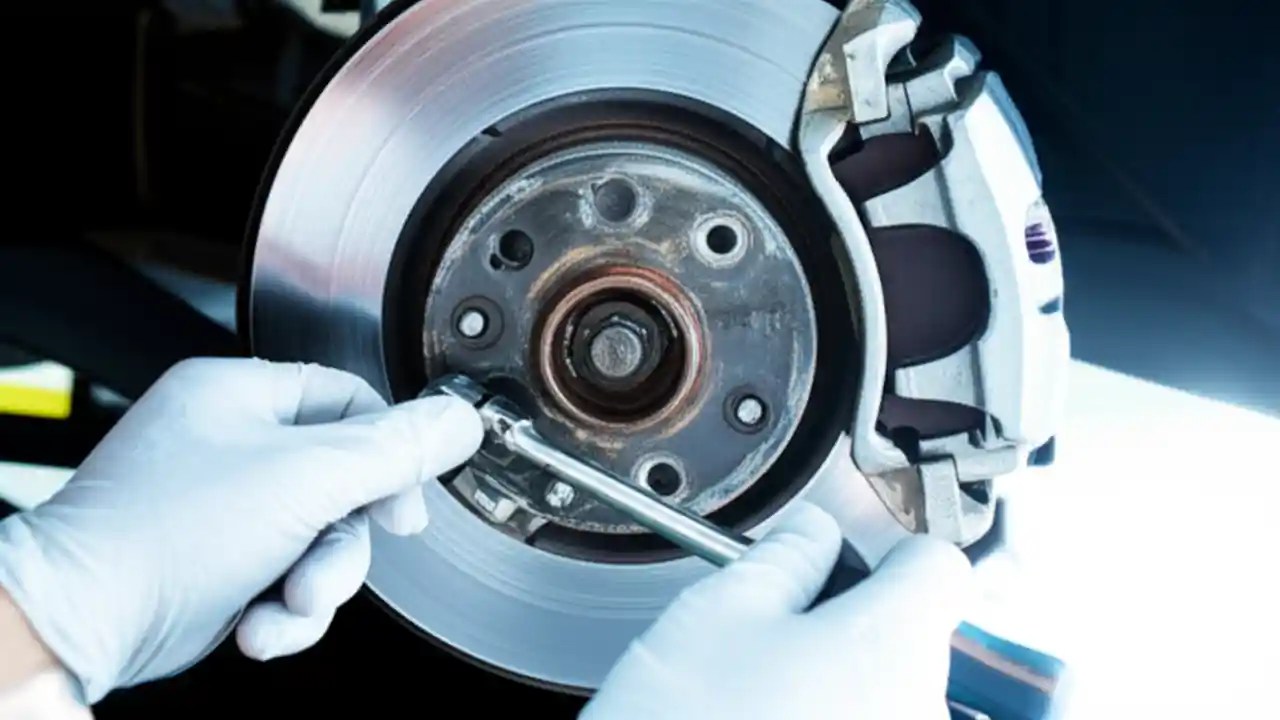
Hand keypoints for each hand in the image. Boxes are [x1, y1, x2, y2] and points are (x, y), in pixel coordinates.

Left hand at [0, 358, 481, 702]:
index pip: (349, 400)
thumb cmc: (165, 534)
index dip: (387, 453)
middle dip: (343, 542)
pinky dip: (282, 609)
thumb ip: (394, 449)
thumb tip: (460, 418)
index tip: (403, 501)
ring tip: (286, 604)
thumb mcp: (307, 478)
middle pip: (341, 482)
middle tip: (332, 565)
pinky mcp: (218, 560)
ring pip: (318, 538)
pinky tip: (259, 624)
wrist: (84, 622)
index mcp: (240, 393)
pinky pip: (285, 575)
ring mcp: (221, 504)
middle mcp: (229, 443)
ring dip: (315, 583)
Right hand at [582, 503, 971, 719]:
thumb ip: (784, 556)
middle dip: (846, 629)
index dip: (887, 554)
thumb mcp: (717, 614)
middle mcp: (923, 711)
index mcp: (893, 644)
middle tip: (770, 645)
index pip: (936, 565)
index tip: (842, 567)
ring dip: (837, 690)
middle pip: (909, 639)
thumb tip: (813, 531)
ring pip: (888, 698)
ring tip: (757, 706)